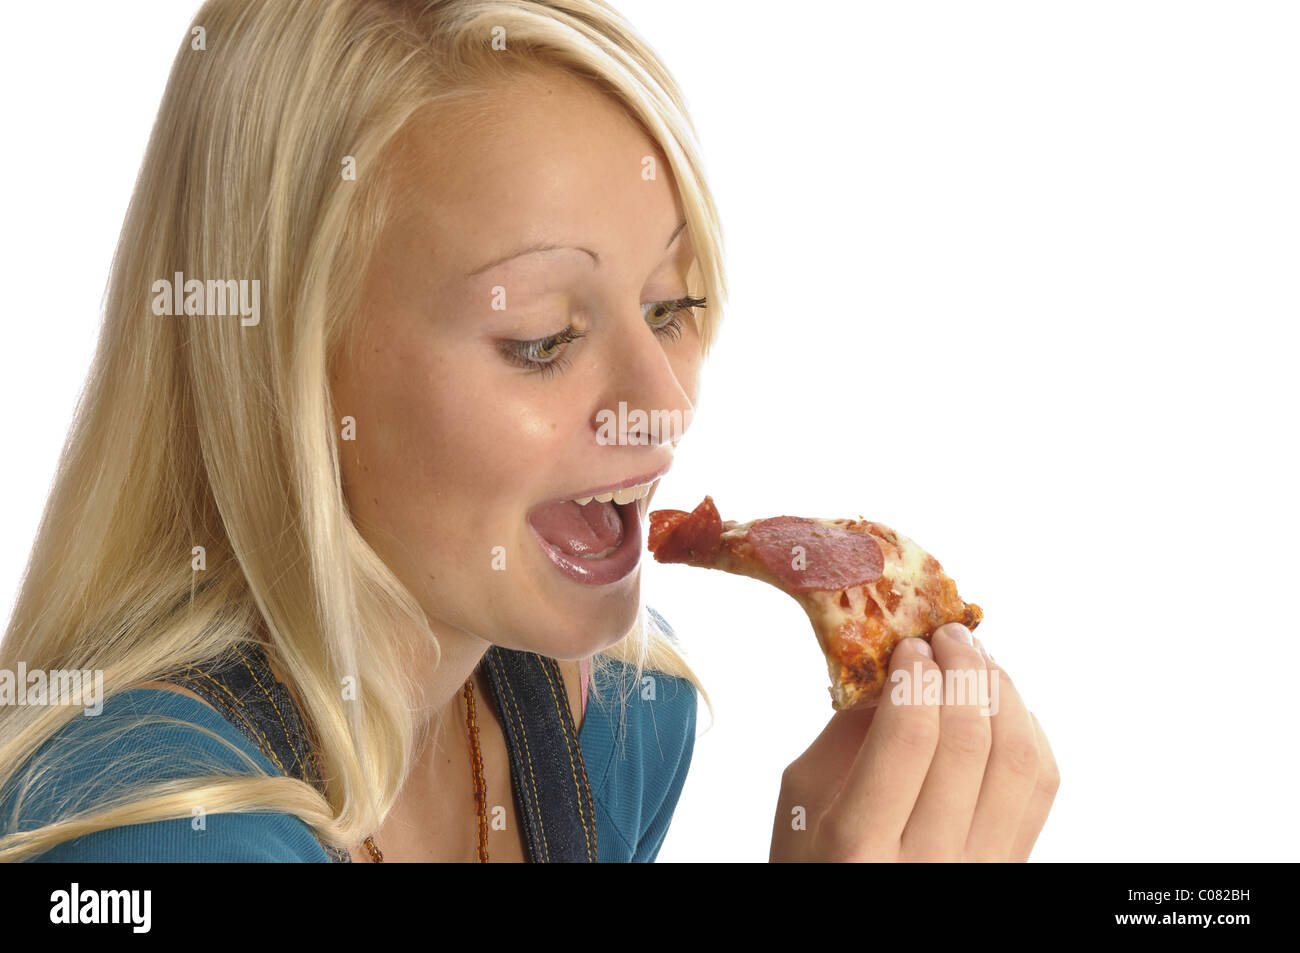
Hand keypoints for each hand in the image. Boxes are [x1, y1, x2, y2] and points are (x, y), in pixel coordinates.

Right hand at [770, 623, 1058, 860]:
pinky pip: (1042, 786)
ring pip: (1019, 760)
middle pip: (969, 741)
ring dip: (1002, 691)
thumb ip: (845, 730)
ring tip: (977, 660)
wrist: (860, 931)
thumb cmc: (815, 857)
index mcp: (859, 846)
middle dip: (962, 669)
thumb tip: (896, 665)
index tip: (909, 647)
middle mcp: (928, 864)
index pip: (909, 739)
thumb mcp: (801, 797)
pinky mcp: (1011, 867)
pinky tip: (1000, 707)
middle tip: (947, 636)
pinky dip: (1028, 730)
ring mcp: (979, 870)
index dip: (916, 677)